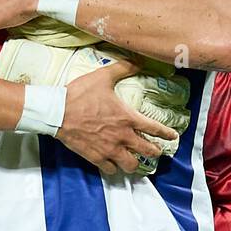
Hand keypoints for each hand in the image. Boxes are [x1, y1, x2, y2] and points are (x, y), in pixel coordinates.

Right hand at [56, 59, 179, 175]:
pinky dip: (114, 169)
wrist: (57, 112)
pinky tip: (114, 166)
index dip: (166, 134)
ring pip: (131, 165)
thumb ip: (123, 68)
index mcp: (127, 118)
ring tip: (137, 162)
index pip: (154, 128)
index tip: (173, 136)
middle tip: (157, 151)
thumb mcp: (103, 76)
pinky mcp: (95, 157)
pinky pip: (110, 170)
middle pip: (147, 151)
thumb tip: (139, 60)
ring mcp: (109, 149)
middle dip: (155, 152)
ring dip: (136, 164)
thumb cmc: (80, 94)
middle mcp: (122, 137)